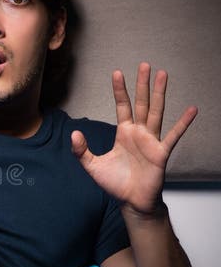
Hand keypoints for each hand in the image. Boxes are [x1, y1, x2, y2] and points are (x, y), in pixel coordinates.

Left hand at [70, 63, 197, 215]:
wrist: (132, 202)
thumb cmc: (115, 183)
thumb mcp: (92, 166)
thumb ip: (81, 150)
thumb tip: (73, 133)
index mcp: (124, 133)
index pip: (122, 106)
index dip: (120, 90)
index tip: (117, 72)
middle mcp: (139, 133)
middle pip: (141, 103)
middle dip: (142, 84)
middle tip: (145, 64)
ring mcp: (151, 141)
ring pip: (156, 112)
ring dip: (159, 94)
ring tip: (163, 75)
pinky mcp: (161, 153)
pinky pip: (174, 135)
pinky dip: (183, 123)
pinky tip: (192, 110)